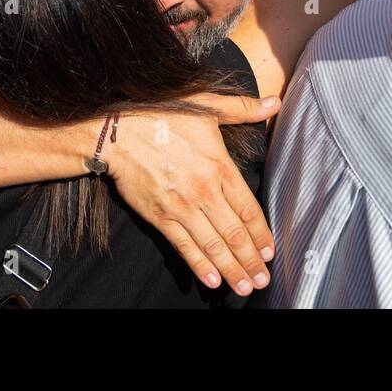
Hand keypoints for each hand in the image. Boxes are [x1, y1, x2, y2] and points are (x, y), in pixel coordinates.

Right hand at [108, 93, 279, 295]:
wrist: (116, 130)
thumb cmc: (162, 114)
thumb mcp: (205, 105)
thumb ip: (242, 109)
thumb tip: (275, 103)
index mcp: (220, 166)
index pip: (248, 209)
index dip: (261, 234)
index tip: (270, 251)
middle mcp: (205, 191)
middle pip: (234, 233)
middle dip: (251, 260)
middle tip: (262, 280)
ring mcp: (182, 206)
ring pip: (213, 245)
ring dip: (231, 270)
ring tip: (244, 287)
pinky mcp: (160, 216)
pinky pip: (185, 246)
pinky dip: (200, 265)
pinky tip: (212, 280)